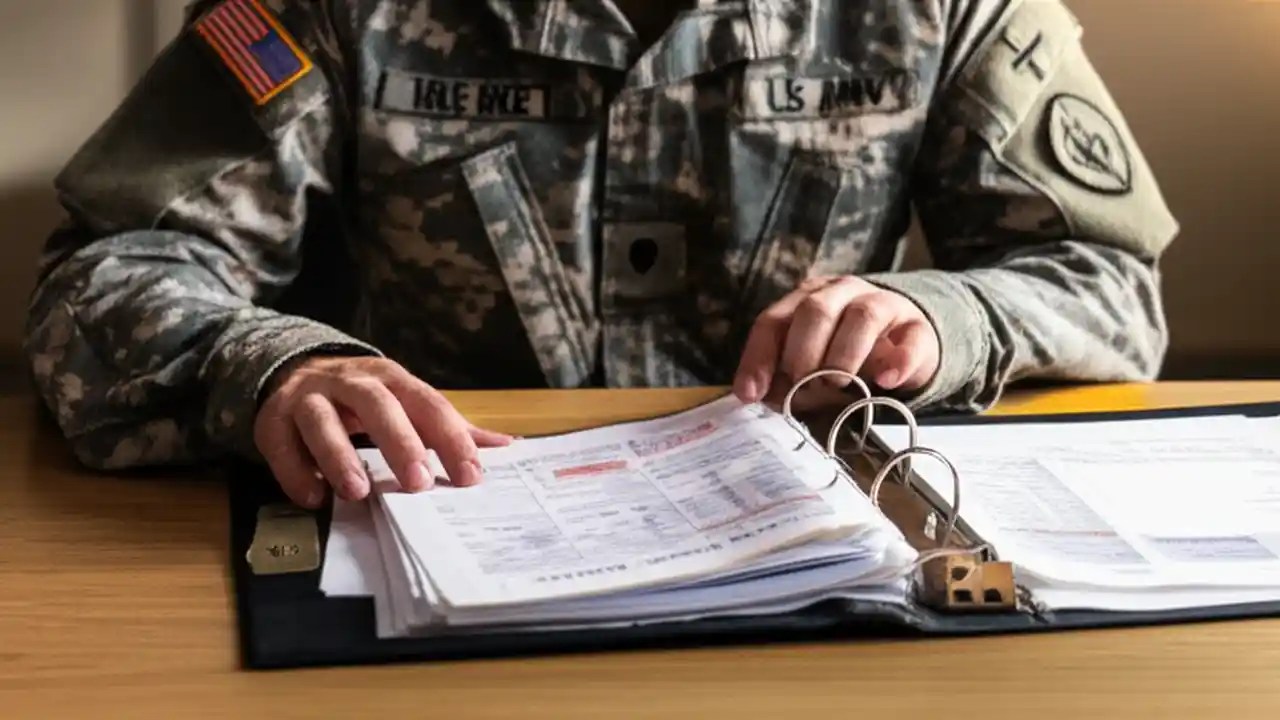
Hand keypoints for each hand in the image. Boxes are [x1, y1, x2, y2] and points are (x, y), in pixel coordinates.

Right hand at [254, 356, 512, 508]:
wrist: (295, 370)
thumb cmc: (365, 398)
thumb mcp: (406, 403)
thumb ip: (449, 427)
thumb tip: (506, 447)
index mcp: (392, 378)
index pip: (427, 403)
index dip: (449, 438)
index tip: (470, 476)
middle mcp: (351, 382)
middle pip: (377, 404)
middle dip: (399, 442)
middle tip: (419, 483)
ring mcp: (309, 397)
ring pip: (322, 420)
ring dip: (340, 456)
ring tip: (359, 492)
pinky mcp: (273, 419)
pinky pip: (280, 444)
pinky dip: (295, 471)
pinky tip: (314, 496)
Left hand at [732, 276, 940, 406]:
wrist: (907, 342)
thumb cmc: (847, 353)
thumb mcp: (810, 366)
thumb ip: (785, 379)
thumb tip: (762, 397)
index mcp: (805, 299)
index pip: (773, 321)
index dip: (759, 357)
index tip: (751, 393)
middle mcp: (841, 293)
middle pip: (815, 310)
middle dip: (803, 353)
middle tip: (804, 385)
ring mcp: (883, 304)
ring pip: (862, 317)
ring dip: (843, 357)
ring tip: (838, 386)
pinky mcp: (917, 326)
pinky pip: (910, 339)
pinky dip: (897, 362)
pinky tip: (885, 382)